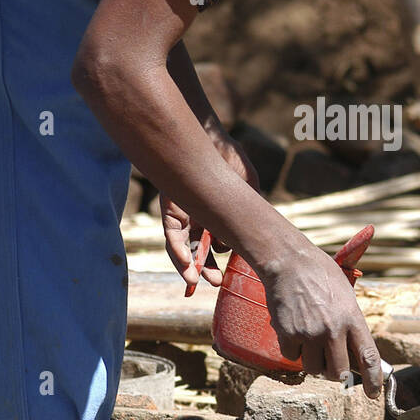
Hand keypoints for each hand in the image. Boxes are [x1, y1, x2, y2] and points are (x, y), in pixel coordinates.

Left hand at [161, 126, 259, 289]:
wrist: (209, 137)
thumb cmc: (229, 158)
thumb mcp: (249, 185)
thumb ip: (249, 208)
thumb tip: (249, 234)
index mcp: (218, 217)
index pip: (221, 245)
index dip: (227, 260)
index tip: (235, 273)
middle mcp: (199, 219)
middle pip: (201, 250)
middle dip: (208, 269)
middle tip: (218, 282)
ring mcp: (184, 215)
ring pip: (184, 247)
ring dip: (190, 266)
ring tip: (196, 282)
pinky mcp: (170, 210)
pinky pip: (172, 236)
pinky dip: (179, 252)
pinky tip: (187, 264)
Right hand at [260, 240, 382, 398]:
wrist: (289, 262)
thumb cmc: (320, 276)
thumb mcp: (346, 296)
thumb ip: (352, 324)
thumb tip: (358, 355)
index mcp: (352, 318)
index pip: (368, 357)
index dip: (373, 380)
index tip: (373, 393)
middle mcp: (333, 329)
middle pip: (338, 372)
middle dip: (335, 372)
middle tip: (331, 363)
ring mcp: (309, 333)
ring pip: (313, 368)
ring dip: (312, 361)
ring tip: (310, 340)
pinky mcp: (288, 334)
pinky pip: (292, 357)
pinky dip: (292, 349)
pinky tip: (294, 329)